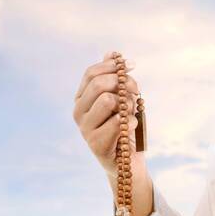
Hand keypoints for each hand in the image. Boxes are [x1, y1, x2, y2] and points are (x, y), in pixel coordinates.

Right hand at [74, 50, 141, 176]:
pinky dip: (131, 122)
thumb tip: (112, 53)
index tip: (132, 65)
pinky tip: (131, 129)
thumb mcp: (121, 98)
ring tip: (131, 114)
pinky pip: (118, 123)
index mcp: (81, 98)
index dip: (113, 65)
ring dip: (127, 105)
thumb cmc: (124, 127)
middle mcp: (78, 112)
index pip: (91, 73)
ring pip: (108, 100)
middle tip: (136, 91)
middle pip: (99, 84)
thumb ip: (115, 77)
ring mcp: (85, 129)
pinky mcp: (96, 144)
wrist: (127, 162)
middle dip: (124, 83)